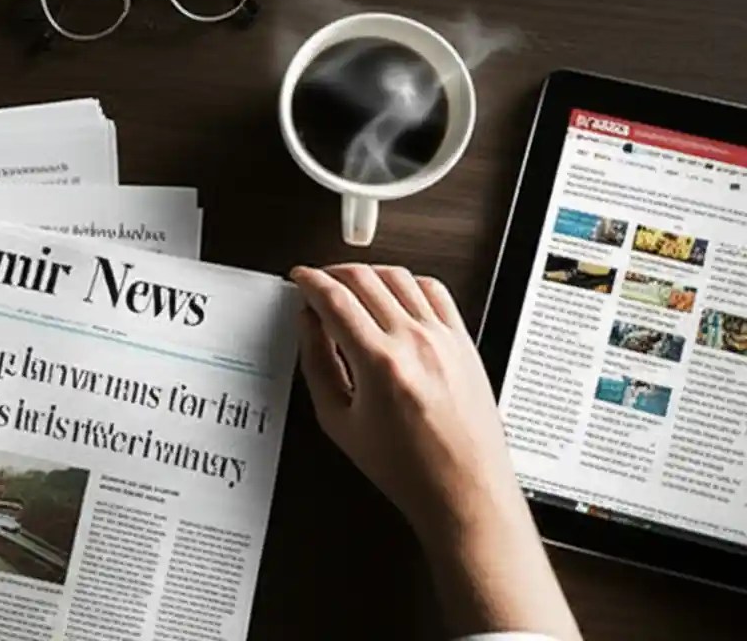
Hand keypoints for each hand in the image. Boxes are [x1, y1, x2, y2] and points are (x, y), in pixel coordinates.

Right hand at [290, 264, 522, 535]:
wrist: (463, 488)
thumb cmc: (406, 467)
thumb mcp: (339, 422)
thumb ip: (317, 365)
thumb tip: (309, 325)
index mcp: (380, 363)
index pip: (334, 299)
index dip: (309, 281)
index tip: (299, 278)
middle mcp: (415, 342)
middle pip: (364, 278)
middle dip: (332, 273)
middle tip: (318, 282)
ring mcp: (443, 337)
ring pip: (399, 276)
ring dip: (368, 273)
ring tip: (351, 286)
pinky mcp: (463, 340)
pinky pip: (434, 290)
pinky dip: (407, 282)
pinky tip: (394, 295)